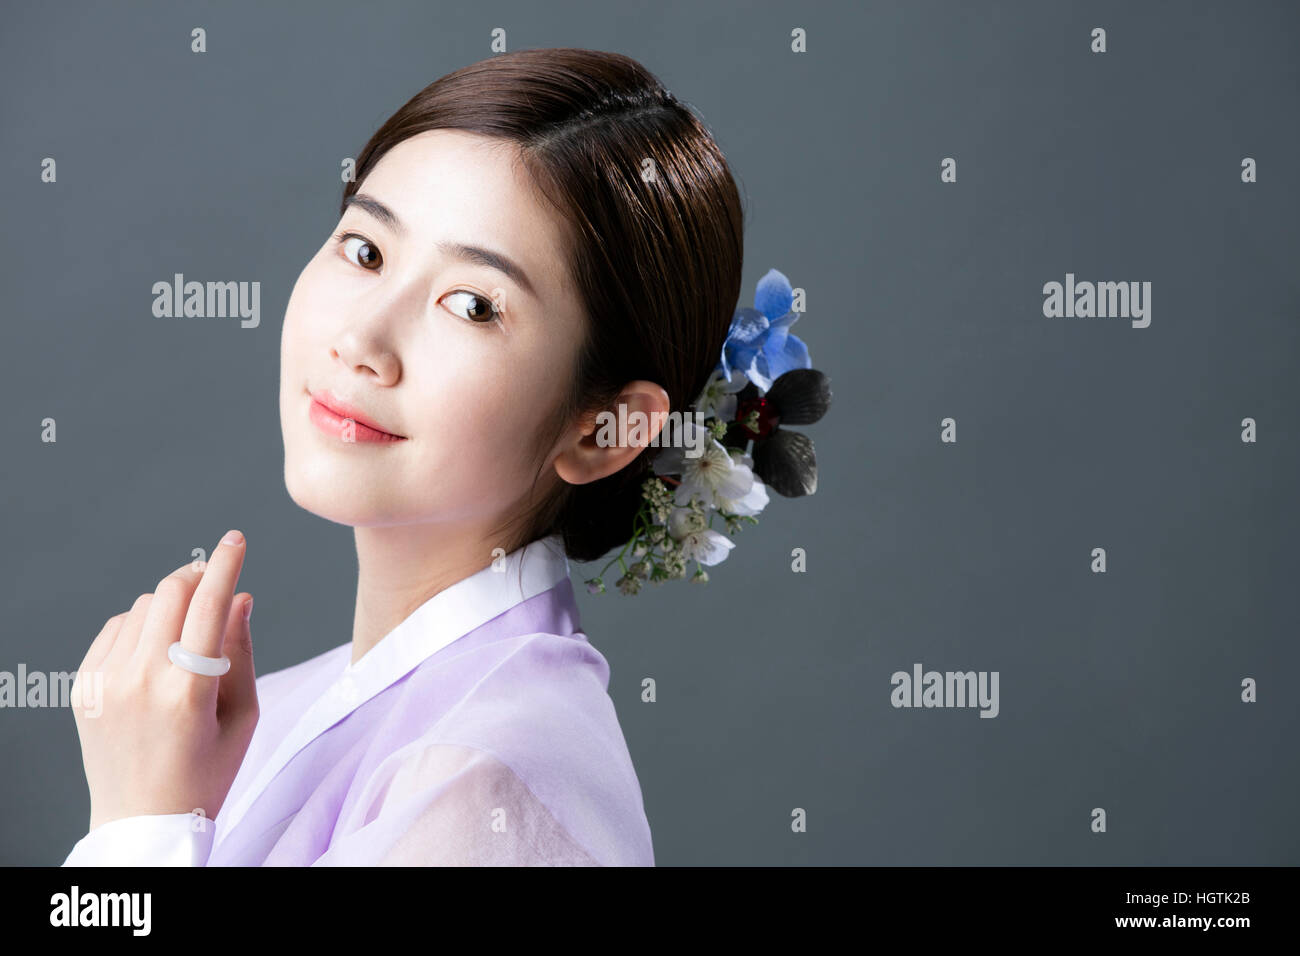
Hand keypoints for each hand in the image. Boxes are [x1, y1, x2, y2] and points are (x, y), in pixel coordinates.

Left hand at [71, 530, 258, 830]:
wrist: (144, 822)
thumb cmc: (207, 772)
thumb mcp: (243, 714)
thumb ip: (241, 650)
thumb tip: (239, 597)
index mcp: (189, 690)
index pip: (210, 605)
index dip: (226, 564)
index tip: (236, 539)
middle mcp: (142, 680)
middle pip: (170, 592)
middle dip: (198, 578)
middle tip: (215, 585)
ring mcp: (106, 683)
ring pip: (141, 606)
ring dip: (170, 606)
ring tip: (185, 636)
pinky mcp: (84, 687)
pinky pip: (115, 629)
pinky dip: (140, 627)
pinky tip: (154, 653)